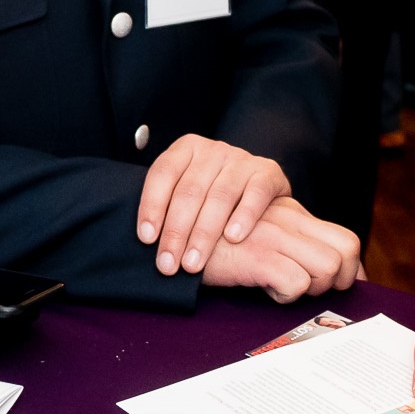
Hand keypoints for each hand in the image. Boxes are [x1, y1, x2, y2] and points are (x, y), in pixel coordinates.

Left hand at [137, 135, 291, 274]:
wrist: (261, 186)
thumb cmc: (214, 196)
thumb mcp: (189, 192)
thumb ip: (170, 206)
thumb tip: (147, 241)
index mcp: (186, 149)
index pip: (163, 173)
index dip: (152, 206)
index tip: (147, 239)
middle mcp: (213, 150)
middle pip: (190, 190)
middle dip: (176, 232)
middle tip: (168, 265)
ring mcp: (241, 159)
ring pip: (220, 196)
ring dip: (204, 233)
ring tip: (194, 262)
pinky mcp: (268, 172)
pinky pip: (255, 194)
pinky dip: (244, 217)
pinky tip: (233, 238)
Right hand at [201, 198, 362, 299]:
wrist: (171, 243)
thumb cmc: (212, 244)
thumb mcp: (257, 236)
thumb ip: (288, 246)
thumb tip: (328, 277)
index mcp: (291, 212)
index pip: (347, 240)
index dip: (351, 271)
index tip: (338, 290)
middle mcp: (288, 217)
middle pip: (348, 249)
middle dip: (338, 282)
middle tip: (309, 292)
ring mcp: (275, 233)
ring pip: (329, 267)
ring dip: (312, 288)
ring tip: (282, 288)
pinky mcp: (258, 254)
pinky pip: (297, 283)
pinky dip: (284, 296)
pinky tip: (261, 289)